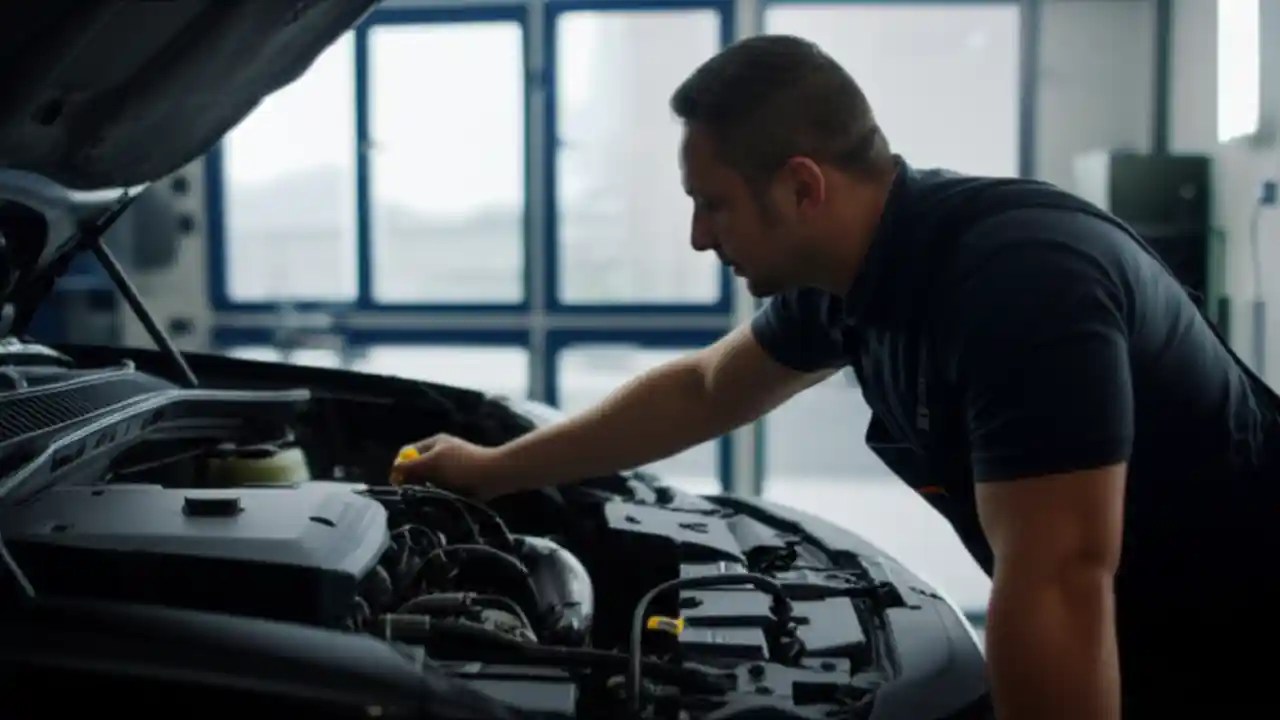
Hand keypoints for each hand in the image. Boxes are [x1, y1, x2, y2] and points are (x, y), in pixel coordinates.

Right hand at [390, 434, 512, 499]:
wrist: (494, 475)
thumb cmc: (462, 465)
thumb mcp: (432, 462)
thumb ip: (410, 466)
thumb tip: (394, 471)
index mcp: (434, 443)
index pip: (407, 453)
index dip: (400, 467)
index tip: (398, 483)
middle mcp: (440, 453)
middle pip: (417, 467)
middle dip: (413, 480)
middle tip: (413, 493)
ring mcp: (450, 468)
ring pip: (428, 480)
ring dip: (426, 489)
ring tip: (429, 497)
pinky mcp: (458, 482)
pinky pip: (441, 489)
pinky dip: (439, 494)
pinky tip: (439, 500)